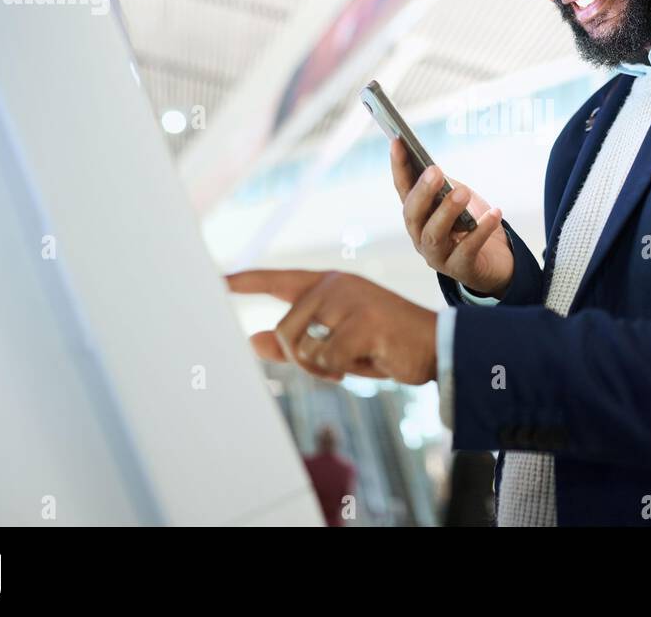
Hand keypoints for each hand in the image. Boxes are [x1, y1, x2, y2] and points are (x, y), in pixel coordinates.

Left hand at [226, 269, 437, 384]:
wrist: (436, 347)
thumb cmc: (382, 346)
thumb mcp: (336, 346)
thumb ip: (295, 344)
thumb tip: (251, 342)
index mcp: (327, 284)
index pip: (275, 279)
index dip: (242, 280)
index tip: (213, 280)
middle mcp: (334, 285)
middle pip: (282, 330)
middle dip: (300, 359)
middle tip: (331, 367)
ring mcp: (349, 300)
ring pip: (301, 346)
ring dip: (320, 368)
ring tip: (348, 364)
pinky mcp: (363, 321)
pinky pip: (326, 358)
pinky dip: (339, 371)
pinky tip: (363, 363)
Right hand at [390, 138, 512, 297]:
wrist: (497, 261)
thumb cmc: (472, 226)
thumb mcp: (458, 200)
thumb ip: (445, 187)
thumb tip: (434, 169)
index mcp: (418, 216)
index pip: (403, 189)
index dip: (398, 166)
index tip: (398, 141)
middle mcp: (421, 237)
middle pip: (413, 215)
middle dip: (422, 192)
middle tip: (435, 171)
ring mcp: (438, 256)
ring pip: (434, 234)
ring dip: (447, 211)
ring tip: (462, 192)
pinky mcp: (461, 270)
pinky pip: (468, 249)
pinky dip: (481, 230)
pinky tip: (494, 213)